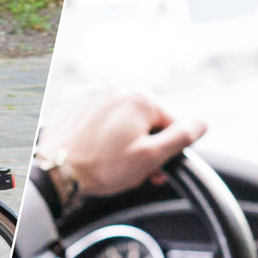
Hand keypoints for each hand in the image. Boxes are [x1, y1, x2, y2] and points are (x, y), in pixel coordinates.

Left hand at [36, 84, 206, 199]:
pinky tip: (93, 147)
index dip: (166, 149)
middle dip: (143, 143)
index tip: (154, 168)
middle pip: (144, 118)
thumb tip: (202, 122)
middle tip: (132, 169)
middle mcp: (117, 86)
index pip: (170, 123)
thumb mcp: (150, 157)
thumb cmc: (102, 167)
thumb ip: (181, 137)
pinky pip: (97, 114)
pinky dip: (100, 129)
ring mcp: (92, 91)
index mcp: (140, 98)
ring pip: (120, 115)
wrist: (55, 171)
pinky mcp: (73, 100)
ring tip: (110, 160)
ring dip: (122, 135)